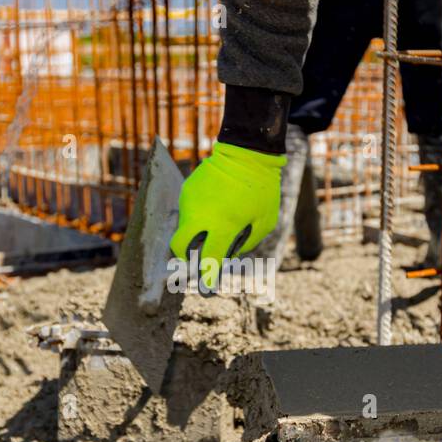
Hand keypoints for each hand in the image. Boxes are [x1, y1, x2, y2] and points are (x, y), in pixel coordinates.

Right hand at [169, 142, 283, 290]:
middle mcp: (200, 214)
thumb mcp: (264, 222)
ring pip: (184, 227)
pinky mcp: (187, 189)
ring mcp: (190, 201)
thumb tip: (227, 255)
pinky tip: (217, 203)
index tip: (206, 289)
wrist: (248, 152)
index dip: (207, 278)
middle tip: (197, 260)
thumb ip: (245, 242)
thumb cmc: (262, 189)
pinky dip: (200, 214)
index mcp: (222, 224)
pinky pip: (190, 210)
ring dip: (197, 232)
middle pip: (178, 247)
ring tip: (221, 218)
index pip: (209, 259)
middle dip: (183, 259)